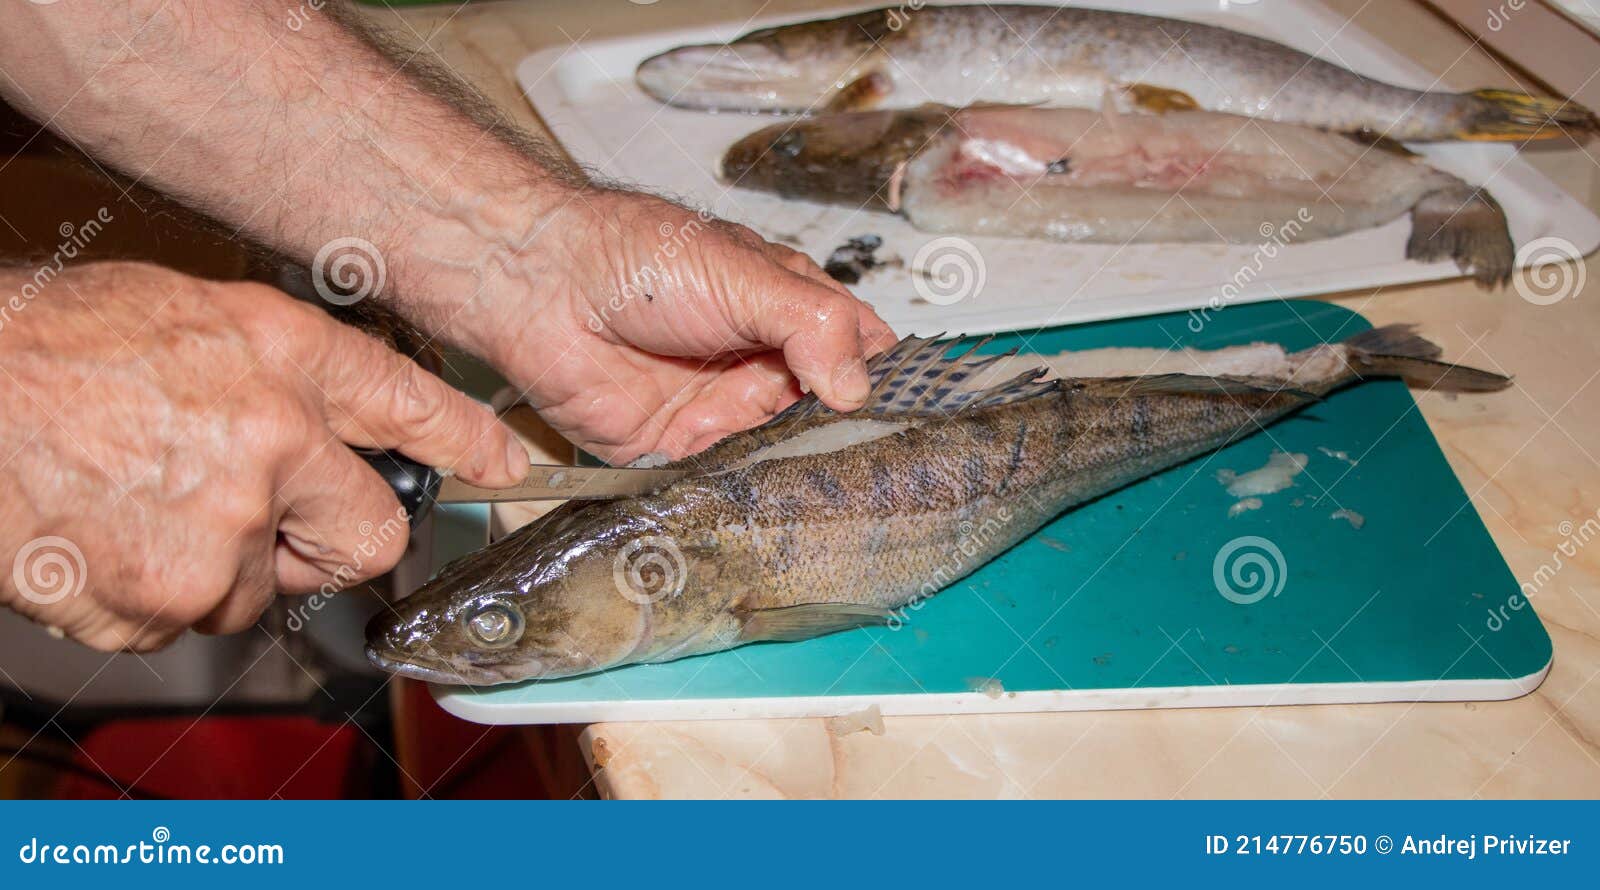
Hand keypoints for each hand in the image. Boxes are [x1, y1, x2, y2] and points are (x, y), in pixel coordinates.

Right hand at [0, 262, 525, 650]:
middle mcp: (273, 444)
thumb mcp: (190, 315)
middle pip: (368, 538)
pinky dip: (147, 593)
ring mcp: (220, 531)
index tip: (502, 464)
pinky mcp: (161, 600)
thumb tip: (326, 422)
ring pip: (258, 588)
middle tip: (262, 518)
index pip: (411, 404)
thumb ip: (276, 372)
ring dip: (212, 565)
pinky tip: (105, 531)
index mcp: (281, 359)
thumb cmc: (49, 345)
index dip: (466, 440)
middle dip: (325, 542)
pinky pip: (182, 619)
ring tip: (138, 501)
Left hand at [444, 189, 897, 461]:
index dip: (887, 380)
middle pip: (829, 411)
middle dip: (851, 435)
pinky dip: (749, 490)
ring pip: (784, 451)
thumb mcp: (746, 274)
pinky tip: (771, 495)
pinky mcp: (680, 450)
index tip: (915, 413)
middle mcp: (760, 361)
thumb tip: (858, 385)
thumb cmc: (634, 257)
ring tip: (834, 484)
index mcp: (786, 307)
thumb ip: (812, 326)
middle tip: (881, 462)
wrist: (541, 288)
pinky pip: (726, 480)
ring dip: (803, 468)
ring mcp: (722, 407)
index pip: (859, 349)